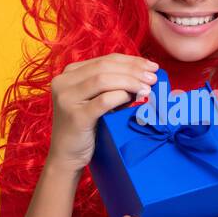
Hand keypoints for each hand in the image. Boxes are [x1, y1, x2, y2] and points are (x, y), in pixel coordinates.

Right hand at [45, 53, 159, 172]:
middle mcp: (63, 82)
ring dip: (130, 82)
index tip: (152, 66)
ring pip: (103, 80)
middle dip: (133, 70)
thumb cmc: (87, 128)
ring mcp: (67, 98)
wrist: (67, 157)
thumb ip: (115, 86)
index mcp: (69, 73)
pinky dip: (121, 97)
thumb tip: (146, 75)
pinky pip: (103, 100)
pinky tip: (134, 98)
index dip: (131, 60)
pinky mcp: (75, 116)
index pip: (105, 59)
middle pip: (104, 66)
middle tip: (154, 77)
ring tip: (148, 88)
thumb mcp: (98, 101)